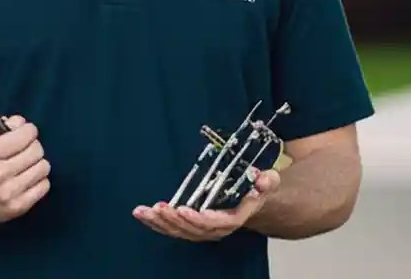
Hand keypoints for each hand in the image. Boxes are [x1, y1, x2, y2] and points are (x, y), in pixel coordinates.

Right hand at [0, 115, 50, 223]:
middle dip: (32, 143)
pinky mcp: (16, 208)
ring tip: (26, 161)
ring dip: (36, 161)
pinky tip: (26, 176)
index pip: (23, 136)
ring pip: (42, 167)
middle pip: (35, 151)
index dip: (28, 130)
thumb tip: (18, 123)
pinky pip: (43, 186)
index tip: (25, 130)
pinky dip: (38, 179)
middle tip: (25, 145)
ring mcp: (7, 194)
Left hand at [133, 169, 279, 241]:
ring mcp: (202, 230)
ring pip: (181, 232)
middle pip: (196, 230)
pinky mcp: (190, 227)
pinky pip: (173, 229)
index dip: (205, 219)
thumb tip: (265, 178)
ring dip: (161, 223)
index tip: (190, 210)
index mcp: (235, 218)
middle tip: (161, 208)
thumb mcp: (268, 183)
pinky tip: (142, 214)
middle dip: (177, 220)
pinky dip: (156, 223)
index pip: (221, 223)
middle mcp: (217, 229)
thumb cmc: (256, 191)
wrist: (253, 205)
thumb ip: (268, 181)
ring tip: (144, 212)